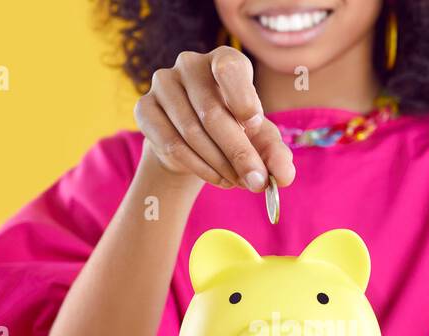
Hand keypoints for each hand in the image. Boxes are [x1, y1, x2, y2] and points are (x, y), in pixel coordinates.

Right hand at [134, 46, 295, 190]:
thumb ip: (276, 155)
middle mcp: (190, 64)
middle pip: (211, 112)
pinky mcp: (144, 107)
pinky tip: (215, 178)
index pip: (230, 68)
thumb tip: (284, 176)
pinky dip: (197, 167)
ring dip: (219, 164)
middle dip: (238, 152)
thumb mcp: (261, 141)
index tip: (255, 125)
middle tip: (256, 181)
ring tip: (237, 181)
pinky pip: (171, 144)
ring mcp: (163, 84)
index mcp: (224, 60)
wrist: (193, 141)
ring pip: (191, 132)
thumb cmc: (234, 131)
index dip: (243, 98)